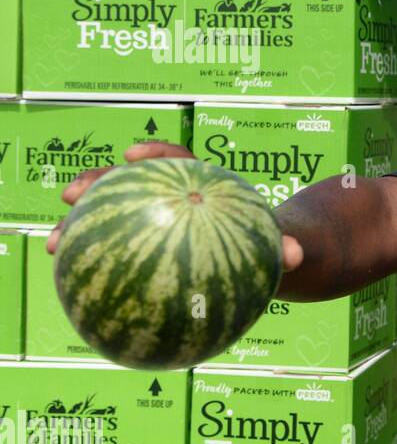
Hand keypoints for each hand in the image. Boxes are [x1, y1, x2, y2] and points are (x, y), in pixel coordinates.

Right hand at [44, 141, 303, 272]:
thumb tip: (295, 254)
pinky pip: (123, 259)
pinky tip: (77, 290)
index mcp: (207, 191)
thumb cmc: (279, 246)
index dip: (160, 154)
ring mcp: (160, 226)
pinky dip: (101, 270)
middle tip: (71, 197)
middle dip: (99, 186)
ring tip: (54, 245)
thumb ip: (288, 246)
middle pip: (133, 186)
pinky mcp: (154, 252)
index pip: (183, 162)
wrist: (272, 262)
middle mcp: (177, 202)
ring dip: (81, 228)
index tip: (134, 155)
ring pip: (115, 219)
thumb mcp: (288, 246)